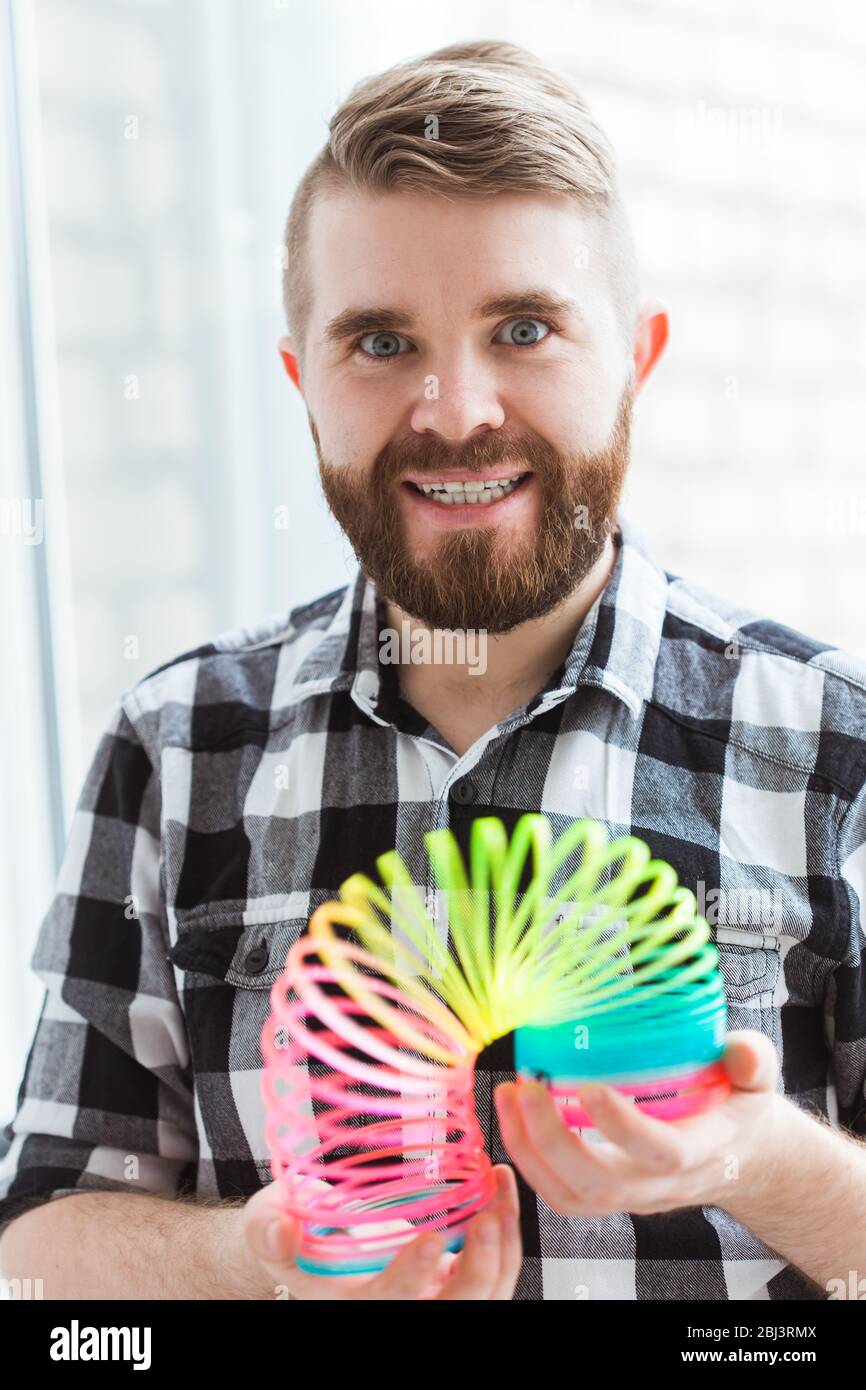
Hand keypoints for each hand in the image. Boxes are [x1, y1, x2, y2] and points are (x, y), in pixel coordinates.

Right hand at [242, 1165, 521, 1299]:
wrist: (309, 1240)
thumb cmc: (288, 1233)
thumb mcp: (266, 1227)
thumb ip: (270, 1230)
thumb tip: (281, 1228)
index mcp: (356, 1304)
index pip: (391, 1303)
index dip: (410, 1278)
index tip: (428, 1241)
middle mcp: (403, 1308)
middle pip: (454, 1310)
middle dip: (479, 1269)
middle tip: (488, 1218)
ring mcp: (434, 1295)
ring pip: (486, 1292)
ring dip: (503, 1246)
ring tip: (502, 1192)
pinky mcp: (454, 1274)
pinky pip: (494, 1265)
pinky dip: (505, 1229)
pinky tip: (502, 1185)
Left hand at [494, 1029, 790, 1217]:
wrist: (740, 1158)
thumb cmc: (740, 1108)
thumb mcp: (759, 1080)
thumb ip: (754, 1061)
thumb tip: (741, 1053)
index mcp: (700, 1151)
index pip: (661, 1151)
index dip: (623, 1127)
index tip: (589, 1087)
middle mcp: (660, 1184)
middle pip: (600, 1184)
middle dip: (553, 1140)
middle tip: (525, 1087)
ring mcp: (632, 1196)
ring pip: (571, 1196)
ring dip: (529, 1151)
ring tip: (507, 1097)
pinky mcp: (609, 1196)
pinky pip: (561, 1195)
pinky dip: (529, 1162)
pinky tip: (511, 1118)